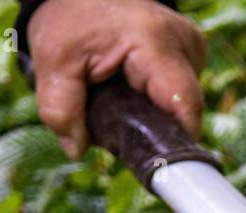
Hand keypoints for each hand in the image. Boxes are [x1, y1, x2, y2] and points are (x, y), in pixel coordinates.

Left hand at [27, 0, 207, 158]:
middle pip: (184, 110)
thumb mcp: (53, 61)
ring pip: (183, 104)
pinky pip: (181, 92)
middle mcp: (183, 42)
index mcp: (153, 42)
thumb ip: (59, 109)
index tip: (156, 162)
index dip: (176, 140)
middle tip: (118, 124)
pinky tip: (135, 89)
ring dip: (155, 113)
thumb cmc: (70, 19)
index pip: (184, 105)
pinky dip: (158, 100)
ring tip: (123, 99)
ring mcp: (192, 48)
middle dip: (154, 127)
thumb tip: (77, 150)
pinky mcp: (192, 53)